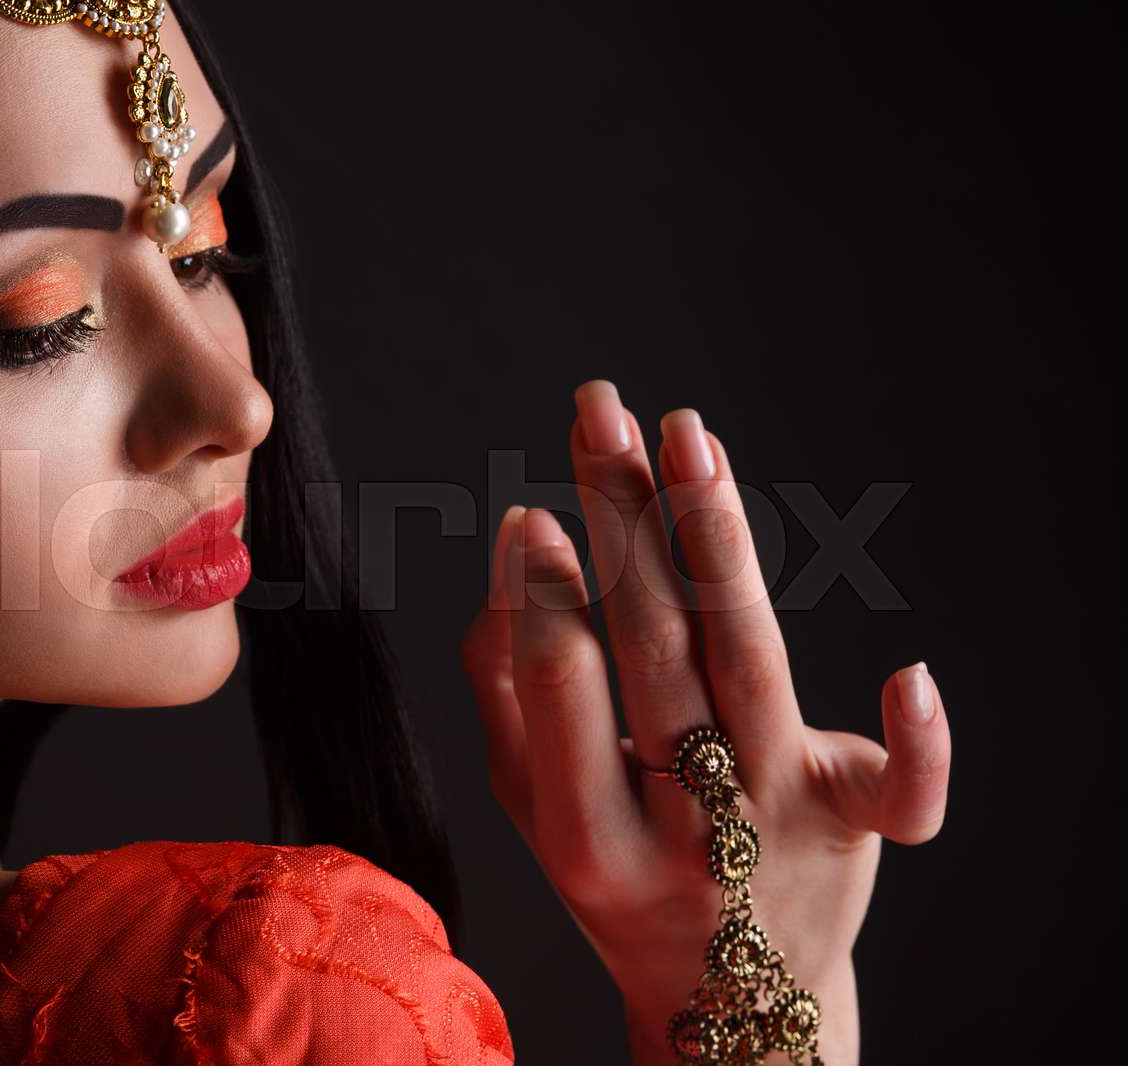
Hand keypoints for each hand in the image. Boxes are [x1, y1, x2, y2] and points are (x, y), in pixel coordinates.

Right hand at [460, 380, 950, 1063]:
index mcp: (586, 836)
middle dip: (620, 516)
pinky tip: (911, 674)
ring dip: (714, 538)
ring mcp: (778, 823)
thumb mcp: (535, 810)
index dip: (545, 591)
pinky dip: (920, 742)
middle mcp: (685, 828)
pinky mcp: (857, 823)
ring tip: (685, 436)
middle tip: (599, 411)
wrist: (729, 1003)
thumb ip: (509, 697)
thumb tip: (518, 564)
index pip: (562, 685)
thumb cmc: (618, 875)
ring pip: (749, 663)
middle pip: (654, 648)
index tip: (533, 514)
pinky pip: (906, 795)